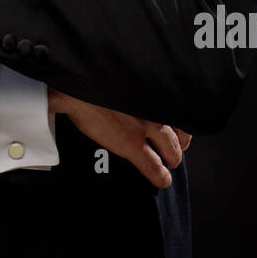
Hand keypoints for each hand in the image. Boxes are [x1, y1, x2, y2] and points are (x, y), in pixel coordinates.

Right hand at [48, 86, 191, 188]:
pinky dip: (160, 176)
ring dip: (172, 158)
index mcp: (154, 90)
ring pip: (171, 150)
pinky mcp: (132, 143)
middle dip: (178, 144)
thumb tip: (137, 91)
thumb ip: (136, 89)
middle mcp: (155, 108)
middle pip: (179, 132)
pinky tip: (162, 179)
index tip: (178, 129)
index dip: (180, 124)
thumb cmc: (95, 78)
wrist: (76, 88)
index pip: (179, 111)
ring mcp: (145, 126)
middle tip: (174, 150)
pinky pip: (154, 166)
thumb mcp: (124, 78)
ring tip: (169, 163)